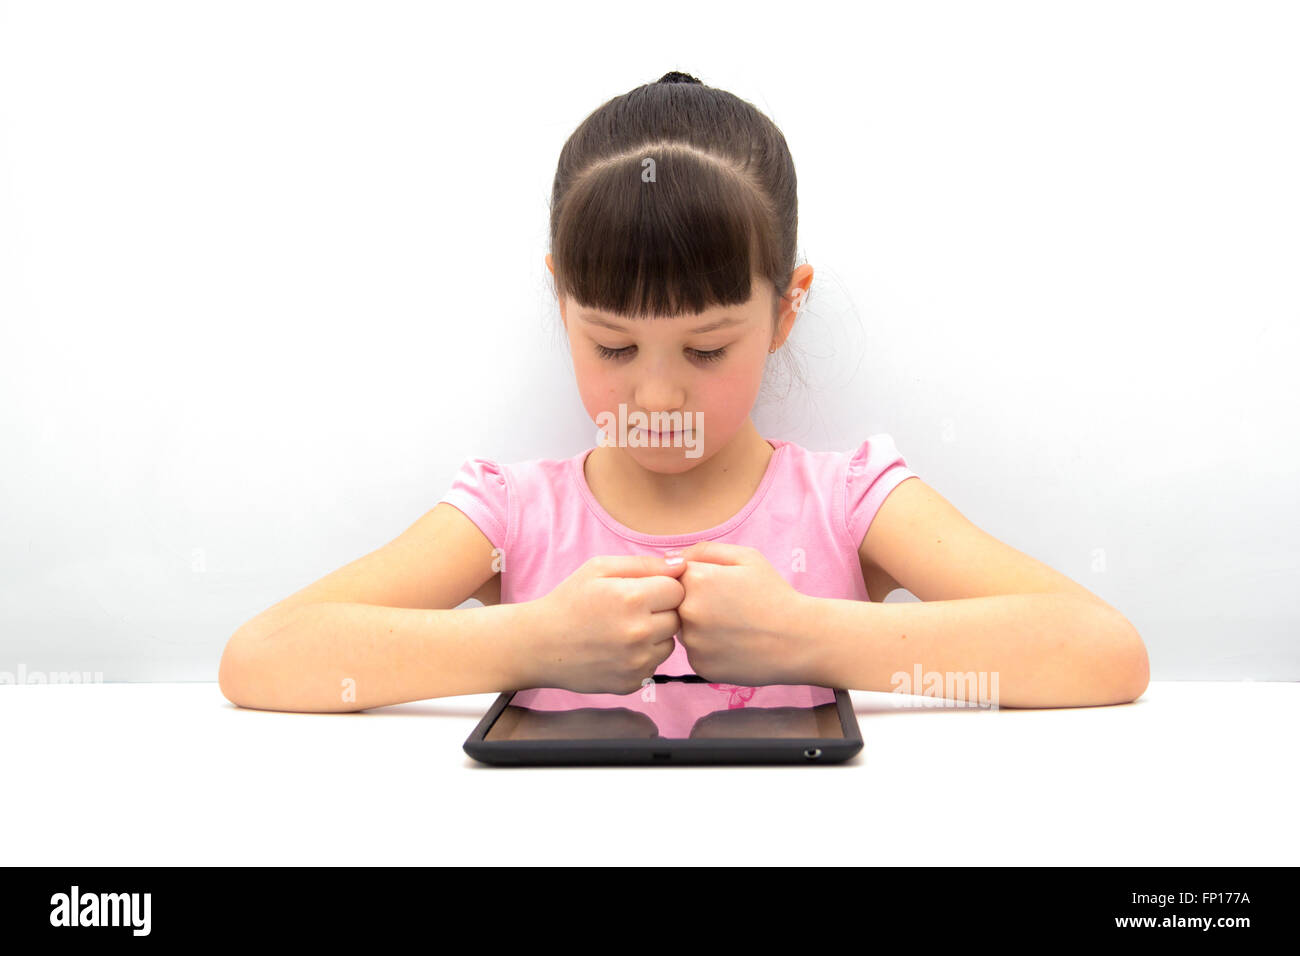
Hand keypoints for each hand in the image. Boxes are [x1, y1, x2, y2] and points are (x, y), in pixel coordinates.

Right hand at [525, 554, 687, 694]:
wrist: (539, 645)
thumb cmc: (569, 601)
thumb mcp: (600, 568)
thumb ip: (644, 564)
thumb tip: (681, 565)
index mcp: (634, 599)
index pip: (678, 590)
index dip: (662, 588)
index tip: (641, 591)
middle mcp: (640, 633)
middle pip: (677, 618)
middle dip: (660, 612)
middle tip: (630, 611)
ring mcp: (637, 662)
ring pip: (669, 643)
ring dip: (655, 636)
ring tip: (624, 630)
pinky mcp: (633, 682)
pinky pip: (654, 665)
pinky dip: (642, 657)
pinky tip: (618, 650)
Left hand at [672, 541, 813, 686]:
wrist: (800, 640)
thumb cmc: (774, 594)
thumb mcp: (746, 558)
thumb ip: (705, 551)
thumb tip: (670, 558)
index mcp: (696, 579)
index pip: (674, 575)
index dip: (698, 580)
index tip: (721, 588)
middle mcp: (688, 612)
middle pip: (675, 603)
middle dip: (696, 603)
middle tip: (729, 609)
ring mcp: (692, 643)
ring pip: (684, 629)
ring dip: (701, 627)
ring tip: (734, 627)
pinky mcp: (700, 666)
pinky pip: (695, 652)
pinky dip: (710, 649)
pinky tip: (734, 645)